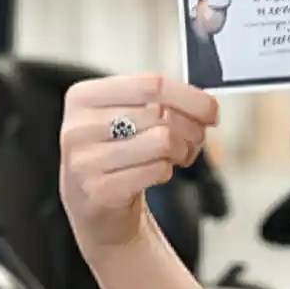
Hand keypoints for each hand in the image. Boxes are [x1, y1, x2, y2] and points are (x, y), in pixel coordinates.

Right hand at [59, 73, 219, 260]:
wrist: (95, 204)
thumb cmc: (120, 151)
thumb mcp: (131, 116)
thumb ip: (163, 101)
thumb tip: (207, 106)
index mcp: (84, 96)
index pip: (151, 84)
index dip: (191, 97)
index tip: (211, 111)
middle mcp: (77, 127)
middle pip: (162, 114)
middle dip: (191, 129)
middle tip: (192, 140)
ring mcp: (84, 161)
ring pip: (163, 141)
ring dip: (181, 151)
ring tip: (174, 157)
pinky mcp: (99, 191)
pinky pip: (157, 170)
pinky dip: (166, 172)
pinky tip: (156, 174)